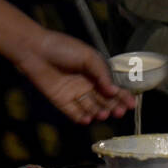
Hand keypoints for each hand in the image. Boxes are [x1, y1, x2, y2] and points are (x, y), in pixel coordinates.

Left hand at [13, 30, 132, 124]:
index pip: (113, 86)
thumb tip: (114, 90)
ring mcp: (75, 94)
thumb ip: (102, 73)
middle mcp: (87, 84)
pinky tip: (88, 119)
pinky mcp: (62, 102)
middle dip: (113, 106)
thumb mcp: (88, 56)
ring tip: (103, 114)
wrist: (36, 51)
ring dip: (99, 112)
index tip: (132, 104)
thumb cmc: (63, 48)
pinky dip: (82, 117)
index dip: (123, 96)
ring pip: (92, 107)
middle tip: (118, 112)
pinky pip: (75, 113)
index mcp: (96, 72)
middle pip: (105, 99)